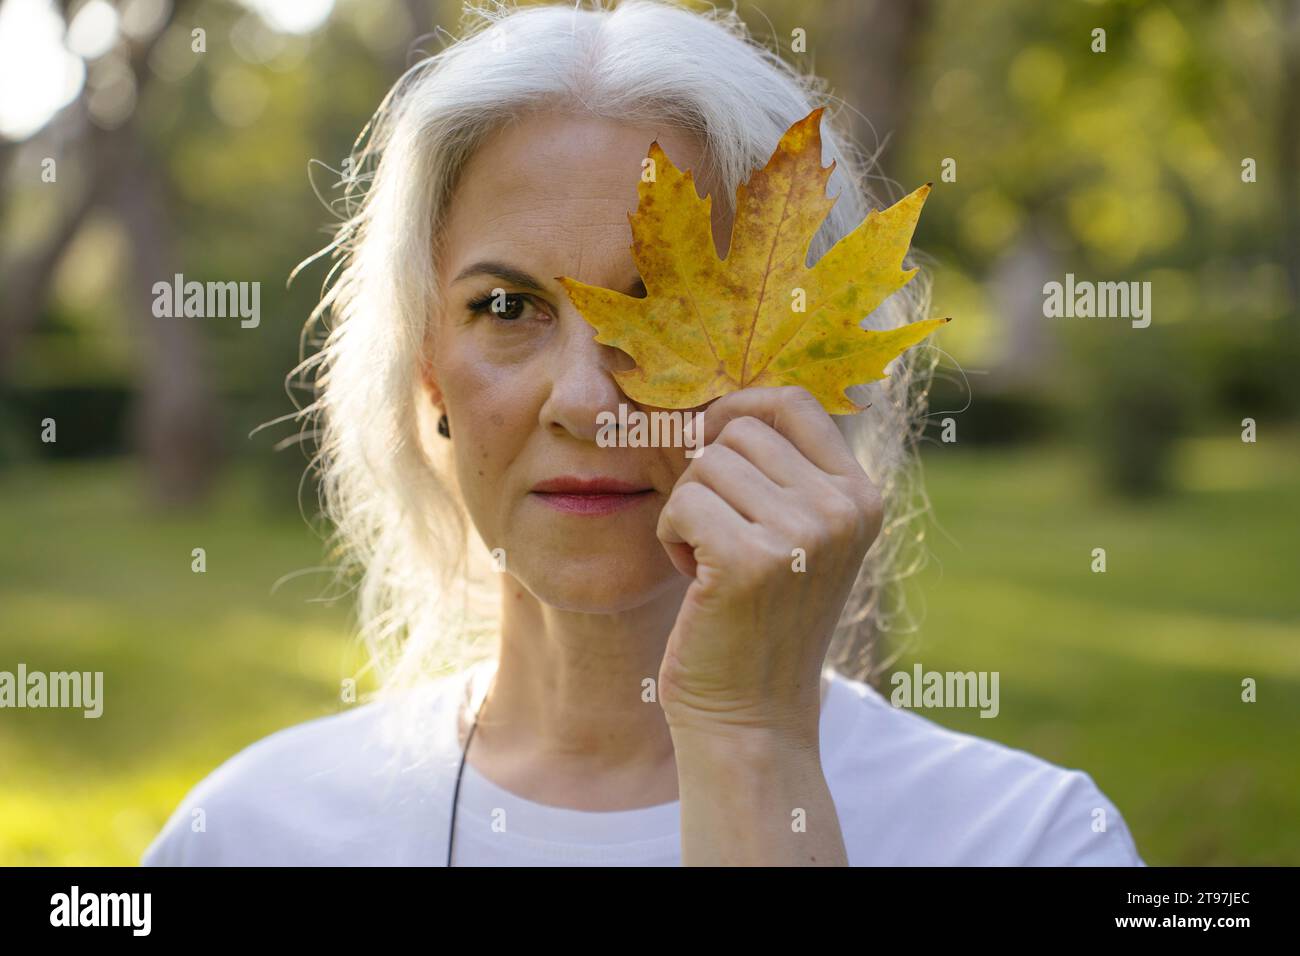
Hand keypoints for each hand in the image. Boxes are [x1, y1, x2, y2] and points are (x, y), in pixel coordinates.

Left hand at [655, 385, 883, 744]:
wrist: (752, 716)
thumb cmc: (757, 620)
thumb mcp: (793, 537)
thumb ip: (778, 472)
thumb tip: (715, 402)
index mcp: (861, 497)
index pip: (793, 402)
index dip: (739, 409)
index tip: (710, 446)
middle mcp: (843, 510)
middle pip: (739, 431)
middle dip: (707, 476)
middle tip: (716, 537)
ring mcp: (803, 534)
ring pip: (704, 464)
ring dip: (687, 510)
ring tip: (709, 563)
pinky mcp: (752, 560)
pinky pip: (682, 502)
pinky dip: (671, 536)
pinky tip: (695, 581)